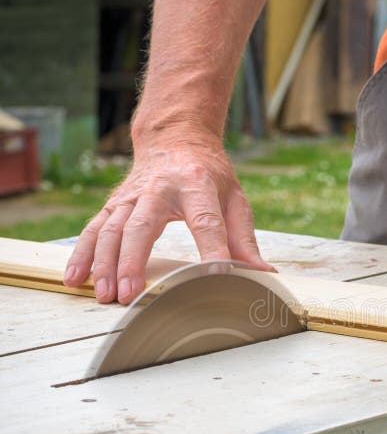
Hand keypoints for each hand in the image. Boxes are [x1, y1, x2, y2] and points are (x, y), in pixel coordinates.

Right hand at [63, 135, 270, 303]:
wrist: (176, 139)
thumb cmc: (210, 175)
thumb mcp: (235, 199)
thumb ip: (245, 239)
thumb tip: (264, 274)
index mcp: (198, 185)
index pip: (206, 222)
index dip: (212, 250)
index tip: (216, 276)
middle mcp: (160, 189)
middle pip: (143, 226)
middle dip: (133, 260)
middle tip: (129, 294)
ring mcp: (132, 196)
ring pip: (111, 229)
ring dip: (104, 263)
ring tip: (105, 294)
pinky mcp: (115, 203)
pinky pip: (93, 229)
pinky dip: (83, 254)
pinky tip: (76, 278)